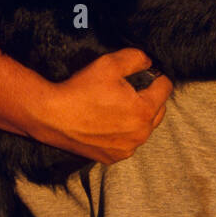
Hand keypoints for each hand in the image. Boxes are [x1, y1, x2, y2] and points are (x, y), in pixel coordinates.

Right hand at [25, 48, 173, 164]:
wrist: (50, 116)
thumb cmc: (81, 89)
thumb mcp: (110, 63)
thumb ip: (136, 58)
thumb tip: (149, 62)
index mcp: (144, 111)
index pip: (165, 88)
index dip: (156, 76)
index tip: (143, 73)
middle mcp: (140, 134)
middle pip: (158, 110)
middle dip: (149, 98)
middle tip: (127, 90)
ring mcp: (127, 149)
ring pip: (143, 128)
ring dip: (137, 117)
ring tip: (116, 106)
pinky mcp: (113, 158)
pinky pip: (127, 142)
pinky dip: (123, 133)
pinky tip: (107, 123)